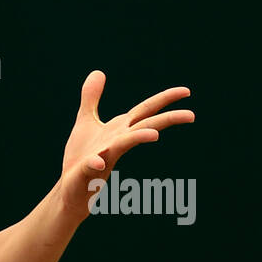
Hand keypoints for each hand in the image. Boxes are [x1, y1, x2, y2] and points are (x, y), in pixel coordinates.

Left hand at [57, 70, 193, 214]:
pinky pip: (92, 166)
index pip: (145, 110)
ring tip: (155, 135)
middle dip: (166, 120)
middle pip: (144, 127)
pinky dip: (95, 163)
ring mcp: (103, 157)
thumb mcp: (85, 121)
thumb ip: (91, 98)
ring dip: (137, 138)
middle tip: (192, 115)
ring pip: (123, 145)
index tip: (187, 92)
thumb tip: (98, 72)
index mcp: (119, 129)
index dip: (164, 99)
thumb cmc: (81, 157)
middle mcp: (116, 142)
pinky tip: (98, 162)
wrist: (70, 189)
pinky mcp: (86, 172)